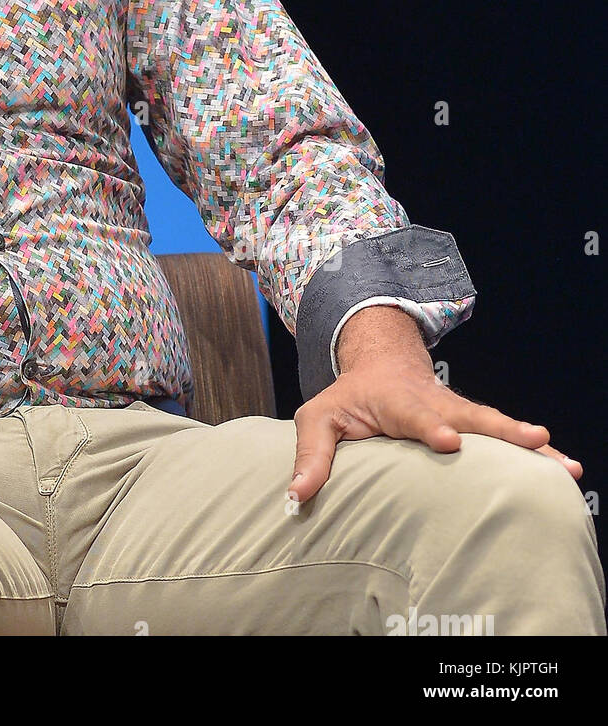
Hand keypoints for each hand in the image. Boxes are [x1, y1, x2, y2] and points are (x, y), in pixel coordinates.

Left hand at [288, 310, 581, 503]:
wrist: (380, 365)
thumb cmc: (347, 399)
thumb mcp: (318, 418)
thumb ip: (311, 455)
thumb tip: (297, 497)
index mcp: (396, 401)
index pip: (413, 413)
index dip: (430, 426)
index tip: (448, 441)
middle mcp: (436, 404)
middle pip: (471, 416)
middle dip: (501, 429)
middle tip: (534, 440)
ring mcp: (460, 413)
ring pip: (498, 427)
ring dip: (530, 445)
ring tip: (565, 464)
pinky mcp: (475, 426)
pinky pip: (508, 440)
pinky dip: (537, 455)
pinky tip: (566, 470)